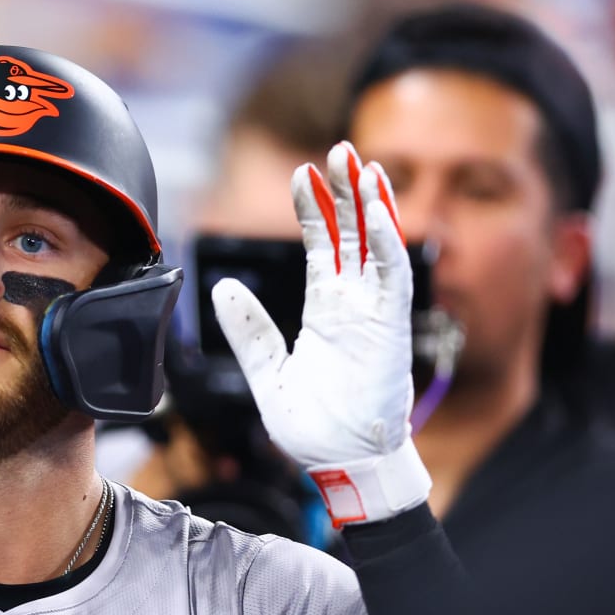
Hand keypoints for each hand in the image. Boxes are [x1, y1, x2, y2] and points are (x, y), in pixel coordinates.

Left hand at [211, 142, 430, 525]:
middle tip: (339, 150)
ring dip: (370, 205)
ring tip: (361, 164)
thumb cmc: (313, 428)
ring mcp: (375, 313)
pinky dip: (386, 241)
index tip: (303, 175)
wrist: (342, 464)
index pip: (323, 248)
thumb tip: (221, 288)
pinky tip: (376, 210)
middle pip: (352, 236)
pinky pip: (393, 276)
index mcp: (326, 311)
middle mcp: (354, 305)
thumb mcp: (267, 373)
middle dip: (346, 192)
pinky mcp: (391, 328)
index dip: (314, 210)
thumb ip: (248, 330)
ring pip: (376, 246)